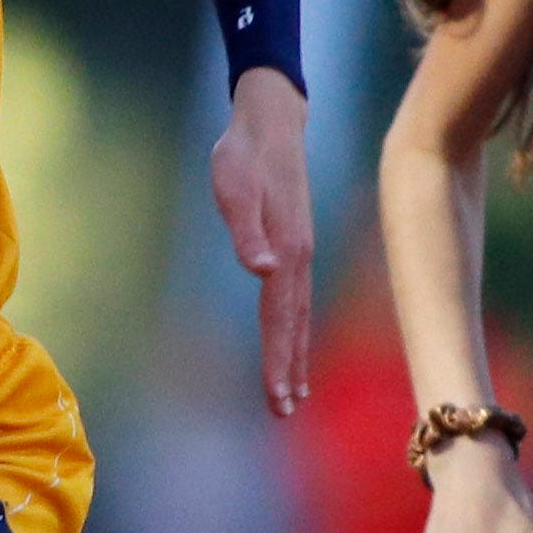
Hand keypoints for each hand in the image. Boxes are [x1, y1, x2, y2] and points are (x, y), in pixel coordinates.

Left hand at [211, 68, 316, 415]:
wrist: (271, 122)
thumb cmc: (243, 155)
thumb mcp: (233, 186)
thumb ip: (246, 230)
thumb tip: (262, 269)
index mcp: (285, 250)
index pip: (279, 317)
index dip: (278, 358)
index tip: (277, 397)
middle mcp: (298, 258)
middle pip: (292, 324)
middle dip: (287, 369)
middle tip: (282, 410)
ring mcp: (300, 252)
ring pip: (298, 315)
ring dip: (295, 354)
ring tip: (292, 394)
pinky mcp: (295, 244)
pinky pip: (296, 298)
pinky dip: (295, 327)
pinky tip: (293, 339)